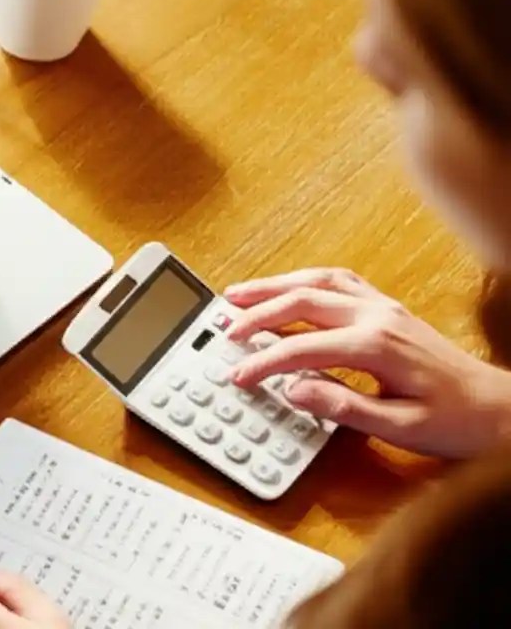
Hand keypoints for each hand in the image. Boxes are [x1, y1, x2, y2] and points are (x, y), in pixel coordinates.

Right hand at [225, 268, 510, 457]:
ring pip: (319, 281)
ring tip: (239, 294)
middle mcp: (378, 316)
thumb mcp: (399, 427)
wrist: (497, 408)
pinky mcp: (388, 309)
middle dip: (257, 311)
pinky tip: (288, 287)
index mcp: (376, 345)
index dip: (264, 361)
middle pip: (303, 300)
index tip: (238, 375)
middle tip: (223, 326)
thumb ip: (343, 408)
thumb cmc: (454, 421)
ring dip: (275, 285)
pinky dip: (305, 280)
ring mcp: (384, 307)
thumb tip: (295, 391)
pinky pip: (339, 281)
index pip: (302, 347)